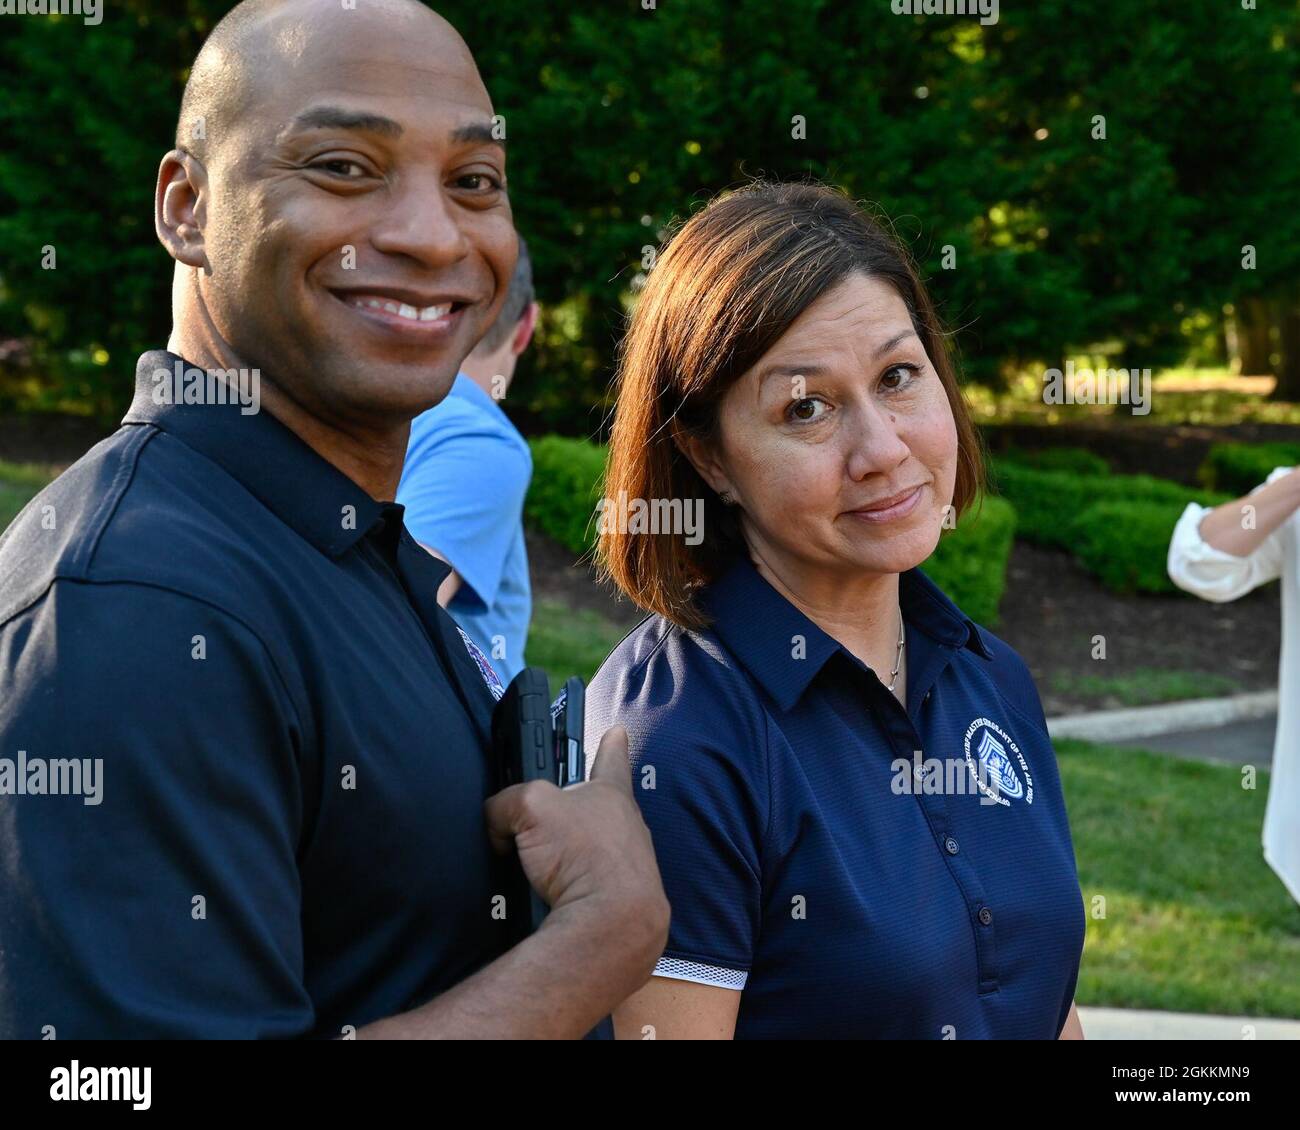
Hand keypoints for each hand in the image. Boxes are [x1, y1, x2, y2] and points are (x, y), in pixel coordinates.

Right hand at [484, 725, 668, 967]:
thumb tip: (500, 827)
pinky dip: (571, 890)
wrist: (611, 922)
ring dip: (573, 857)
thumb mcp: (530, 806)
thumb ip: (507, 803)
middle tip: (550, 821)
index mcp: (612, 793)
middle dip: (577, 811)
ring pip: (595, 851)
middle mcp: (628, 826)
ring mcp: (630, 864)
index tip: (617, 731)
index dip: (610, 743)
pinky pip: (590, 887)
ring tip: (545, 871)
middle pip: (599, 808)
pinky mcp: (622, 899)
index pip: (610, 756)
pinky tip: (554, 899)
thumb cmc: (583, 853)